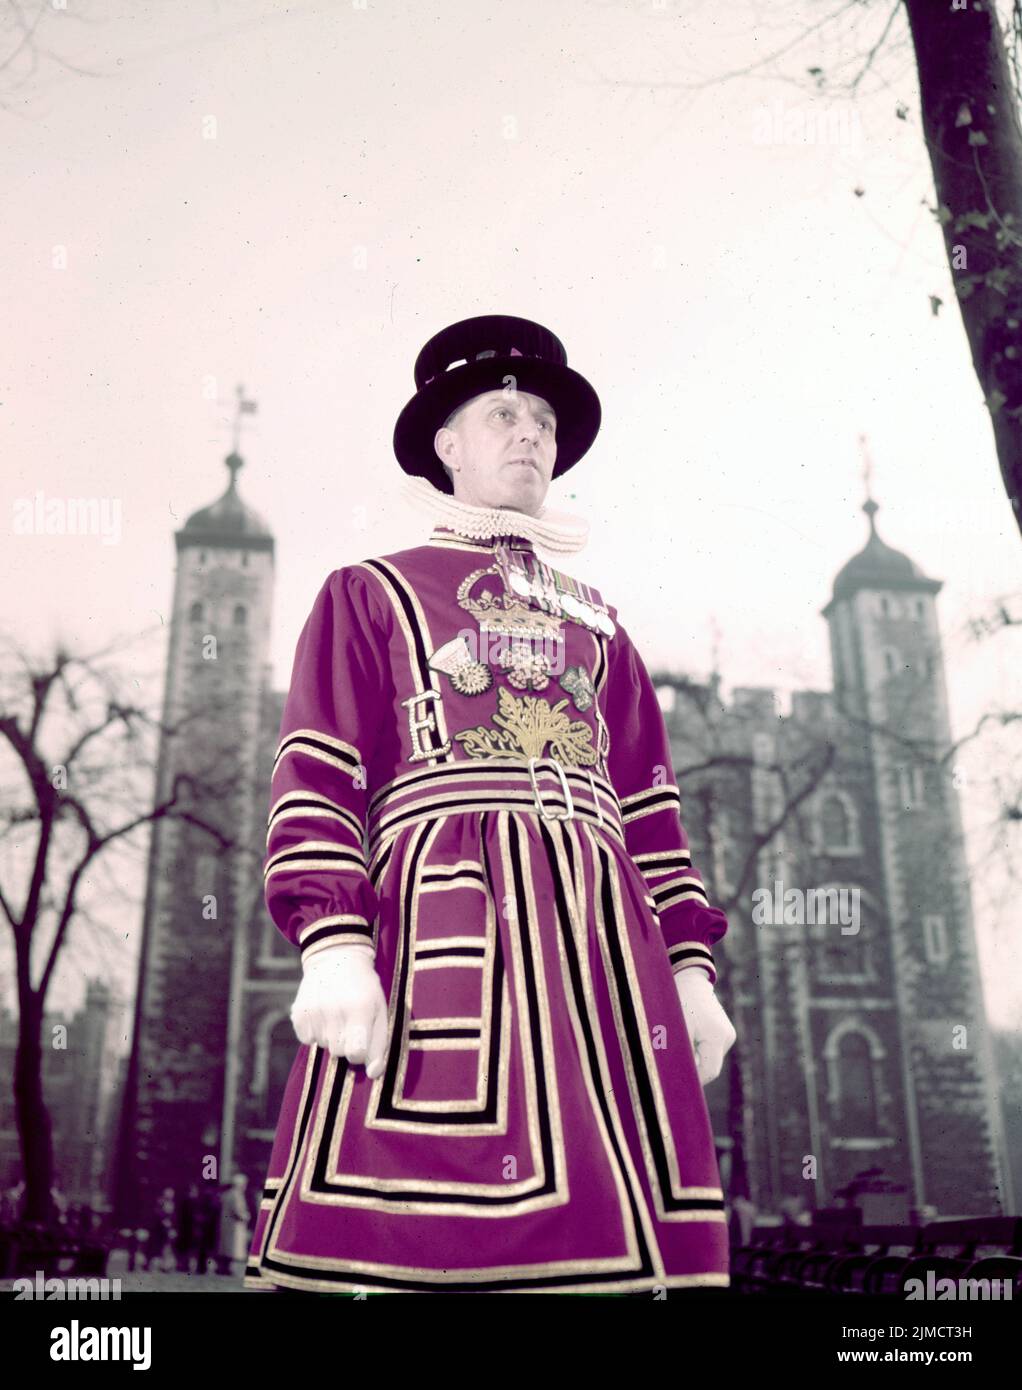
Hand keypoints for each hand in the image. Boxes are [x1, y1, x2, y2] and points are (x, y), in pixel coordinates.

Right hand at [290, 944, 389, 1078]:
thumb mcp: (380, 1011)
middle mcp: (335, 1009)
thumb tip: (373, 1074)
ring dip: (330, 1035)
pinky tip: (322, 1013)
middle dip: (346, 1042)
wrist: (337, 957)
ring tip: (336, 1013)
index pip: (356, 1054)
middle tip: (350, 1021)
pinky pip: (306, 1039)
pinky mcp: (299, 1010)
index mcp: (360, 1008)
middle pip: (338, 1052)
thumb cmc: (364, 989)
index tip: (362, 1039)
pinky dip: (314, 1031)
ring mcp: (314, 1009)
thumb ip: (379, 1044)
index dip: (360, 1052)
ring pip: (323, 1046)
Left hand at [674, 969, 735, 1086]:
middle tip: (673, 1067)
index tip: (677, 1082)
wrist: (689, 979)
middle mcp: (727, 1036)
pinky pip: (711, 1049)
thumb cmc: (678, 1001)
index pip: (709, 1071)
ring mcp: (728, 1033)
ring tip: (679, 1045)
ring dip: (696, 1058)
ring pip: (711, 1058)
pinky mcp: (724, 1031)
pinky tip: (688, 1039)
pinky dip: (699, 1050)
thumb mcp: (676, 1027)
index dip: (694, 1079)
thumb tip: (676, 1076)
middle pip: (711, 1066)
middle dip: (693, 1069)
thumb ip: (679, 1053)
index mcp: (717, 1036)